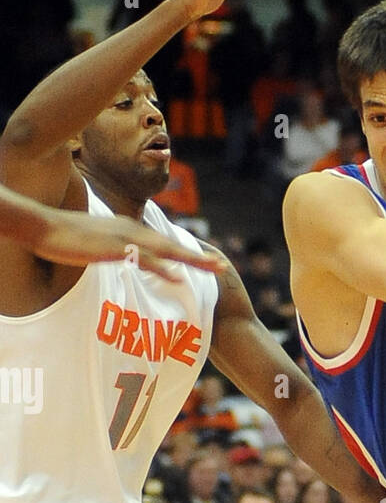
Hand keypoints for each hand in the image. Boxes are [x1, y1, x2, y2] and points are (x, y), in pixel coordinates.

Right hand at [32, 210, 226, 281]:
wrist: (43, 226)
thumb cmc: (67, 237)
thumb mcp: (97, 244)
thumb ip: (114, 249)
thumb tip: (124, 257)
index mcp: (129, 229)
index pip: (164, 242)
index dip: (186, 252)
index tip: (206, 261)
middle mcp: (132, 230)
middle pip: (173, 245)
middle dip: (198, 256)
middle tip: (223, 266)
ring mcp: (124, 238)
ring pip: (165, 250)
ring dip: (191, 260)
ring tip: (213, 269)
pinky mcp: (113, 248)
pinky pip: (142, 259)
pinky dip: (162, 267)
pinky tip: (178, 276)